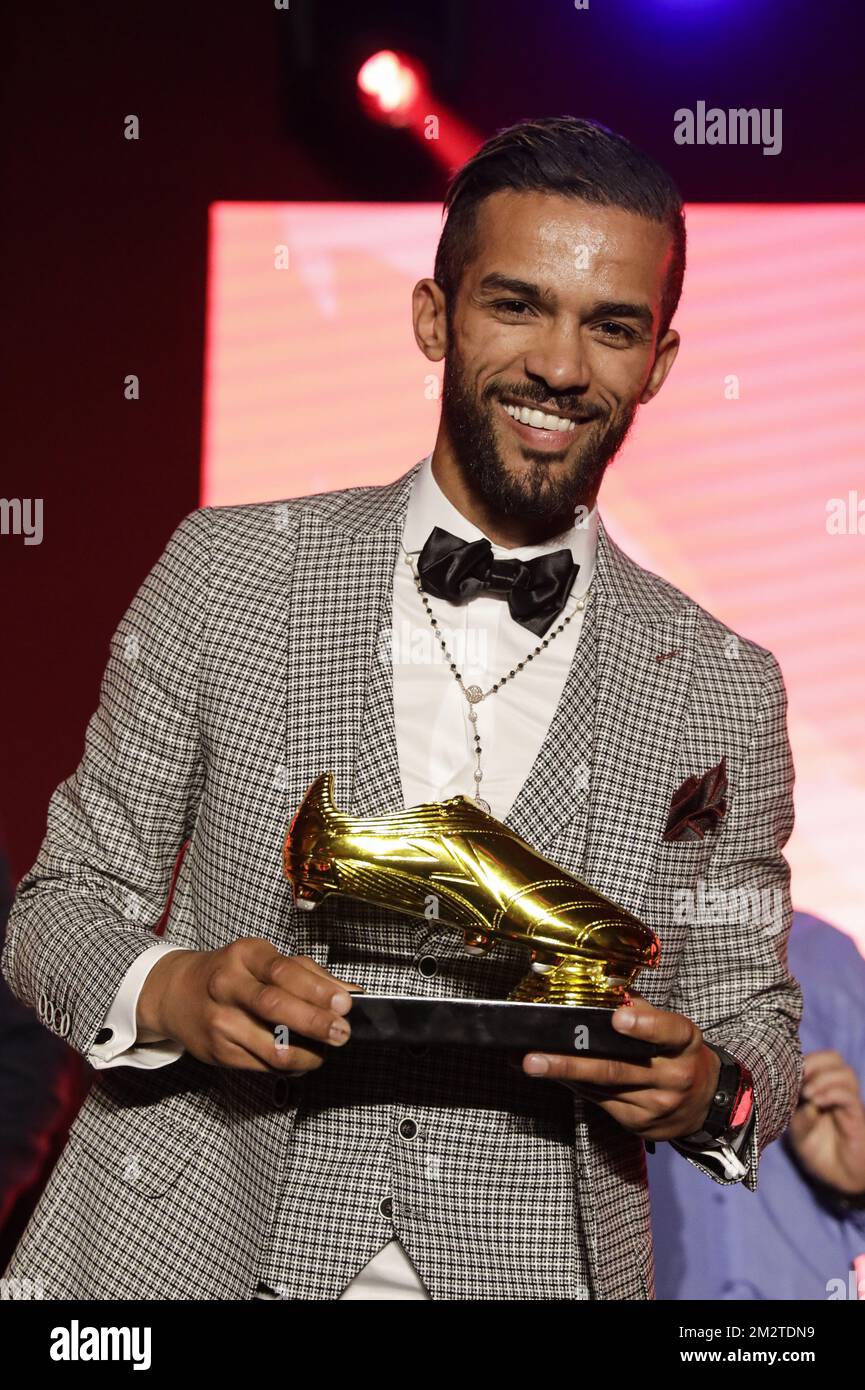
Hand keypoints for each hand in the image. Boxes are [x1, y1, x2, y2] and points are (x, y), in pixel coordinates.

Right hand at [136, 940, 364, 1073]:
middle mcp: (228, 985)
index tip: (345, 1004)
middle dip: (315, 1023)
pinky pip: (263, 1066)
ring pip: (271, 1047)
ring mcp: (220, 1021)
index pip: (284, 971)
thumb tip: (350, 993)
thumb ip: (309, 974)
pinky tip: (300, 1058)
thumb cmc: (234, 973)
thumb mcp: (265, 960)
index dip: (318, 989)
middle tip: (342, 1032)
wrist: (177, 993)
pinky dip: (290, 1066)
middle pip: (275, 1006)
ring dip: (306, 1054)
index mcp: (245, 955)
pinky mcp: (218, 1052)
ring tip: (324, 1051)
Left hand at [512, 990, 721, 1140]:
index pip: (668, 1031)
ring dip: (563, 1075)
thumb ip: (640, 1009)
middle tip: (535, 1057)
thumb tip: (601, 986)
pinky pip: (600, 1101)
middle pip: (617, 1068)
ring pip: (602, 1087)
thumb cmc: (677, 1054)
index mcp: (684, 1043)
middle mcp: (673, 1076)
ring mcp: (656, 1104)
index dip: (644, 1025)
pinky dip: (575, 1087)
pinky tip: (554, 1076)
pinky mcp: (639, 1123)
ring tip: (531, 1064)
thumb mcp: (672, 1029)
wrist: (703, 1103)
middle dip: (572, 1063)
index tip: (618, 1018)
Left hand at [788, 1050, 864, 1195]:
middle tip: (799, 1077)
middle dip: (815, 1061)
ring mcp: (848, 1103)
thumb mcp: (797, 1130)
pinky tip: (817, 1103)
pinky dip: (832, 1093)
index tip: (785, 1070)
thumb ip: (797, 1112)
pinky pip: (849, 1096)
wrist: (838, 1178)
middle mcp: (836, 1090)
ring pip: (846, 1072)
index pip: (816, 1058)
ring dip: (824, 1077)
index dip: (802, 1059)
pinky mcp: (857, 1117)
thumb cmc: (817, 1150)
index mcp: (820, 1087)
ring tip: (808, 1093)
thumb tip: (800, 1096)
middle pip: (834, 1057)